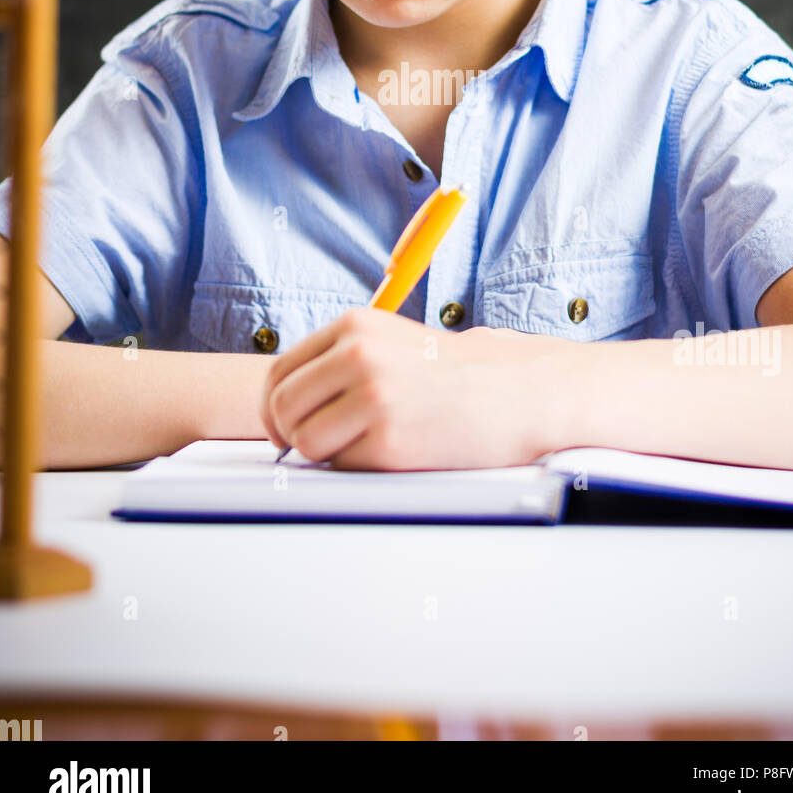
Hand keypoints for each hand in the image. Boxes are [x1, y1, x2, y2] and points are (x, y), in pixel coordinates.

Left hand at [259, 307, 564, 470]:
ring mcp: (373, 396)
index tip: (287, 426)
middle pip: (282, 408)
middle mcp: (358, 354)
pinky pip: (342, 466)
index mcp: (354, 326)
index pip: (280, 371)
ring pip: (303, 441)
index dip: (275, 407)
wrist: (517, 392)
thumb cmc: (456, 375)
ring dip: (326, 452)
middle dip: (291, 434)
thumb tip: (285, 401)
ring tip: (366, 443)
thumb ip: (341, 359)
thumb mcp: (392, 342)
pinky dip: (359, 467)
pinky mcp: (389, 439)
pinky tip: (395, 451)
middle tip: (317, 445)